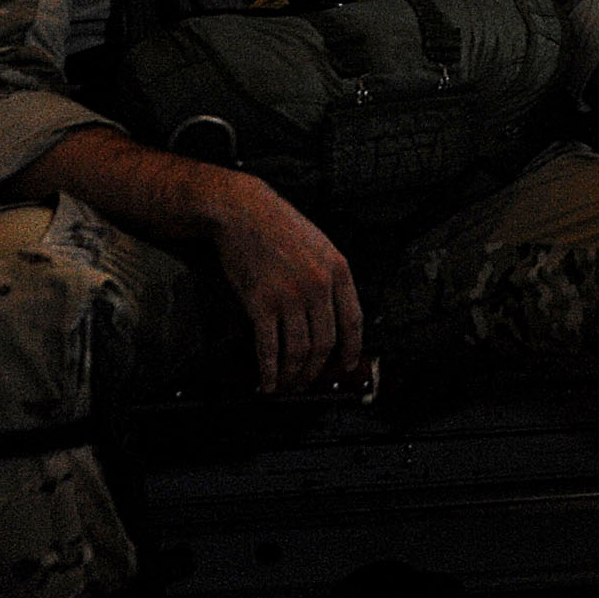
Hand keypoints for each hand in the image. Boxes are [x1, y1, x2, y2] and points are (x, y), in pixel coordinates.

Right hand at [205, 174, 364, 392]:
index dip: (351, 349)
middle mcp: (318, 286)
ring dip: (293, 375)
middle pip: (325, 342)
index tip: (346, 365)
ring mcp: (290, 296)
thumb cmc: (280, 226)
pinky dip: (269, 370)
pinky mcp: (261, 303)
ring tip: (287, 385)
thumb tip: (334, 313)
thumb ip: (331, 277)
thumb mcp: (321, 245)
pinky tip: (267, 381)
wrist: (244, 212)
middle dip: (316, 370)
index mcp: (339, 271)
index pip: (353, 321)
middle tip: (308, 383)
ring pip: (299, 350)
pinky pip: (269, 347)